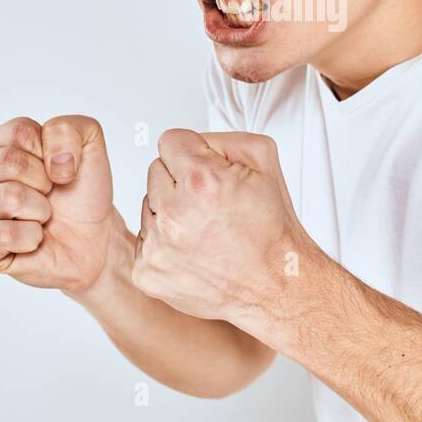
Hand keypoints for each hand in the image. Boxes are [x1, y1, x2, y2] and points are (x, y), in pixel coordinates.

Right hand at [0, 115, 114, 293]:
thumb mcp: (88, 141)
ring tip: (39, 216)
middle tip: (47, 194)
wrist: (93, 237)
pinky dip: (32, 237)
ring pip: (9, 197)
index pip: (19, 132)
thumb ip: (67, 129)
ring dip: (41, 210)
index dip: (49, 152)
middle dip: (44, 181)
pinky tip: (31, 239)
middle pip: (8, 162)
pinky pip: (5, 235)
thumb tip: (51, 162)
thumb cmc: (79, 190)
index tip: (53, 167)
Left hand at [131, 129, 310, 323]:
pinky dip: (165, 244)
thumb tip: (191, 141)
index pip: (169, 141)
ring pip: (148, 206)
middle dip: (180, 181)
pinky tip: (193, 250)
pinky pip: (144, 240)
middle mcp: (175, 215)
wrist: (276, 284)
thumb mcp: (263, 157)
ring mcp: (158, 248)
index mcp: (201, 181)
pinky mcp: (148, 273)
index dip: (192, 153)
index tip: (208, 171)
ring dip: (170, 212)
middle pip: (155, 171)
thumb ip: (220, 137)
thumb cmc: (272, 229)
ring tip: (204, 229)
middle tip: (211, 203)